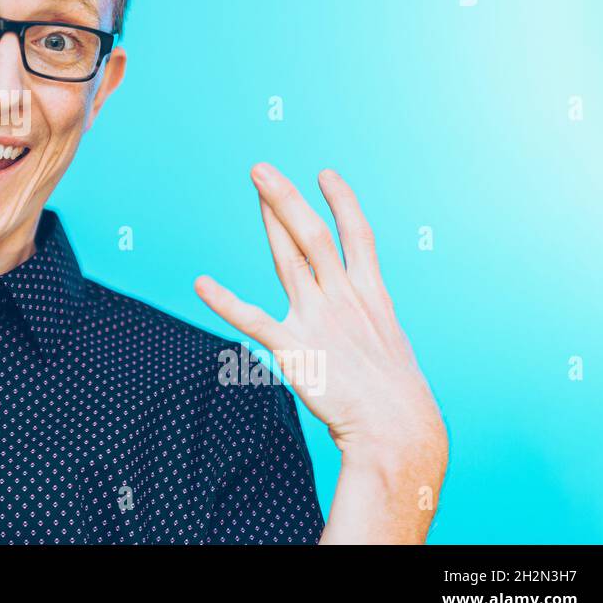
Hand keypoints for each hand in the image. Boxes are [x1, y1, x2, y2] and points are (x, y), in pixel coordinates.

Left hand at [194, 164, 447, 542]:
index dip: (342, 203)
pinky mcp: (296, 351)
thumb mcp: (387, 346)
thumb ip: (363, 322)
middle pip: (312, 236)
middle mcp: (344, 300)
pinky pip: (253, 320)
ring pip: (290, 258)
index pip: (356, 237)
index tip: (325, 174)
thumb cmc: (395, 398)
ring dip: (270, 221)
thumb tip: (352, 312)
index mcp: (372, 297)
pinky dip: (225, 301)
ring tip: (255, 187)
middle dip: (286, 200)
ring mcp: (319, 321)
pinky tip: (202, 284)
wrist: (400, 434)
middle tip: (261, 169)